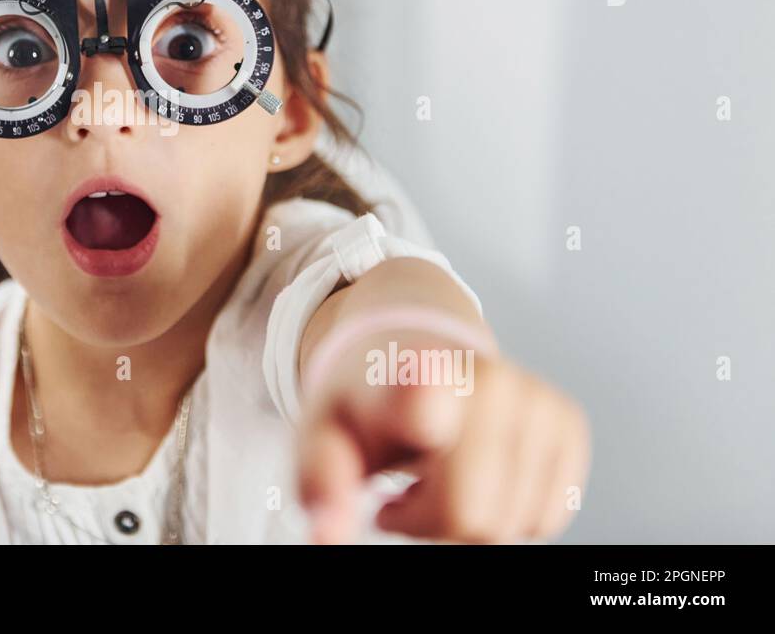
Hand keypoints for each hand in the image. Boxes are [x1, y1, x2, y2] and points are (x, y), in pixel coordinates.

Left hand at [296, 328, 590, 543]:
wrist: (407, 352)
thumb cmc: (364, 405)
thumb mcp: (322, 433)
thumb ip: (320, 481)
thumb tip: (326, 536)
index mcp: (414, 373)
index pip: (425, 399)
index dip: (423, 415)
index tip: (420, 420)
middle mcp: (485, 377)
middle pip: (471, 514)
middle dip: (428, 524)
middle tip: (399, 496)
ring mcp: (534, 397)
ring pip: (511, 524)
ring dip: (466, 521)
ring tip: (433, 479)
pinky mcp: (568, 421)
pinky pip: (546, 516)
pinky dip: (509, 514)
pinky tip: (476, 476)